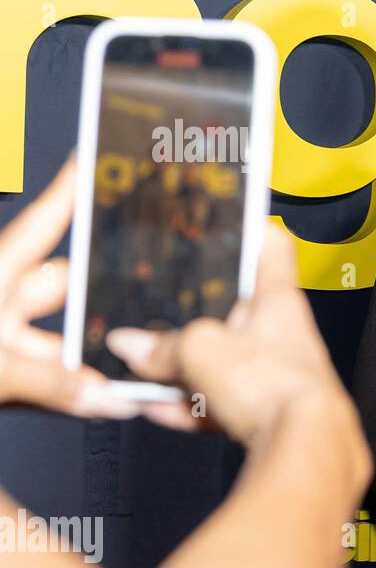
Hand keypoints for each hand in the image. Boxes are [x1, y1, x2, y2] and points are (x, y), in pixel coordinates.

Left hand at [0, 155, 140, 419]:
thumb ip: (46, 382)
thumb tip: (104, 394)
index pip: (42, 224)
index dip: (71, 193)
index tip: (95, 165)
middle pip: (60, 289)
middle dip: (99, 301)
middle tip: (141, 309)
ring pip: (54, 344)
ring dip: (87, 362)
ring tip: (127, 378)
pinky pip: (44, 383)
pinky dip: (71, 393)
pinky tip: (99, 402)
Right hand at [104, 223, 359, 451]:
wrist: (304, 449)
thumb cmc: (279, 387)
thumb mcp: (201, 350)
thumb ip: (164, 346)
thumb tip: (134, 347)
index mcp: (278, 300)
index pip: (272, 248)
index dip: (250, 230)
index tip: (228, 222)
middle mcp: (282, 334)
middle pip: (234, 313)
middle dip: (193, 318)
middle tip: (157, 317)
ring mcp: (275, 375)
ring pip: (222, 363)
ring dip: (183, 369)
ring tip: (144, 370)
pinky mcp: (265, 414)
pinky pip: (220, 404)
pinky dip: (189, 407)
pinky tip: (157, 409)